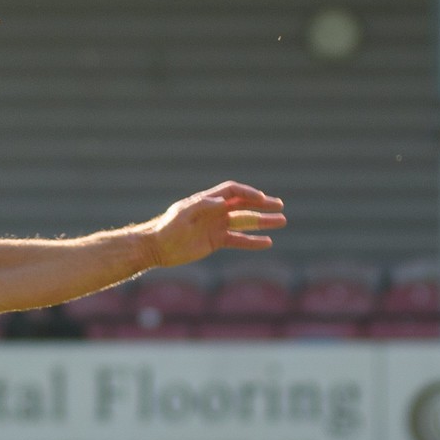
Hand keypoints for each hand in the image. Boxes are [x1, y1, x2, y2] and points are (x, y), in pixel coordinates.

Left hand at [143, 181, 285, 269]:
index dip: (248, 193)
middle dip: (262, 205)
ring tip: (282, 221)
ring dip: (263, 222)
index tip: (262, 199)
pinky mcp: (217, 241)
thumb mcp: (182, 215)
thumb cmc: (166, 227)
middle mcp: (215, 211)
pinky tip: (268, 242)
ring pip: (245, 222)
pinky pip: (239, 240)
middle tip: (280, 206)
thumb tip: (221, 202)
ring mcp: (217, 226)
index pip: (233, 192)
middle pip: (244, 205)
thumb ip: (201, 207)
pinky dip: (253, 241)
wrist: (157, 247)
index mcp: (207, 200)